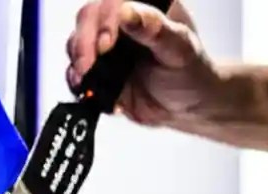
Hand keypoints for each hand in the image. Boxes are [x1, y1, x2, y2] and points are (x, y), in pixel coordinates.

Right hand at [67, 0, 220, 127]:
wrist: (188, 107)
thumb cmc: (191, 72)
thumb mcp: (180, 48)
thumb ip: (155, 29)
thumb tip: (126, 11)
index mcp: (146, 5)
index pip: (113, 1)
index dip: (104, 20)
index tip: (107, 45)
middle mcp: (123, 21)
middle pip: (89, 18)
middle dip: (84, 42)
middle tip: (89, 66)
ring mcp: (107, 46)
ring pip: (77, 41)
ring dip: (77, 60)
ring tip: (86, 79)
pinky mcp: (98, 71)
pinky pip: (76, 70)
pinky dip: (76, 80)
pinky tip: (85, 88)